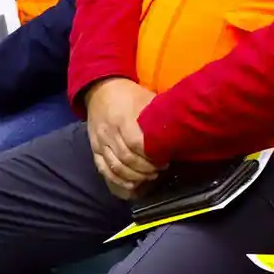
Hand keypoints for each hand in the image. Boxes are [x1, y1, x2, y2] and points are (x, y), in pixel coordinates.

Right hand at [83, 78, 157, 197]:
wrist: (101, 90)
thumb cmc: (130, 94)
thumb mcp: (147, 98)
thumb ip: (158, 115)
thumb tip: (179, 129)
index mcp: (123, 119)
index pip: (136, 143)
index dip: (151, 155)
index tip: (166, 158)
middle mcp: (109, 133)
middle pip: (126, 158)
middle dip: (145, 168)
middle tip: (161, 169)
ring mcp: (99, 142)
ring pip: (115, 166)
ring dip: (134, 176)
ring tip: (150, 176)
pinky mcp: (94, 149)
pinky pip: (103, 169)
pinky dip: (117, 180)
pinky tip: (131, 184)